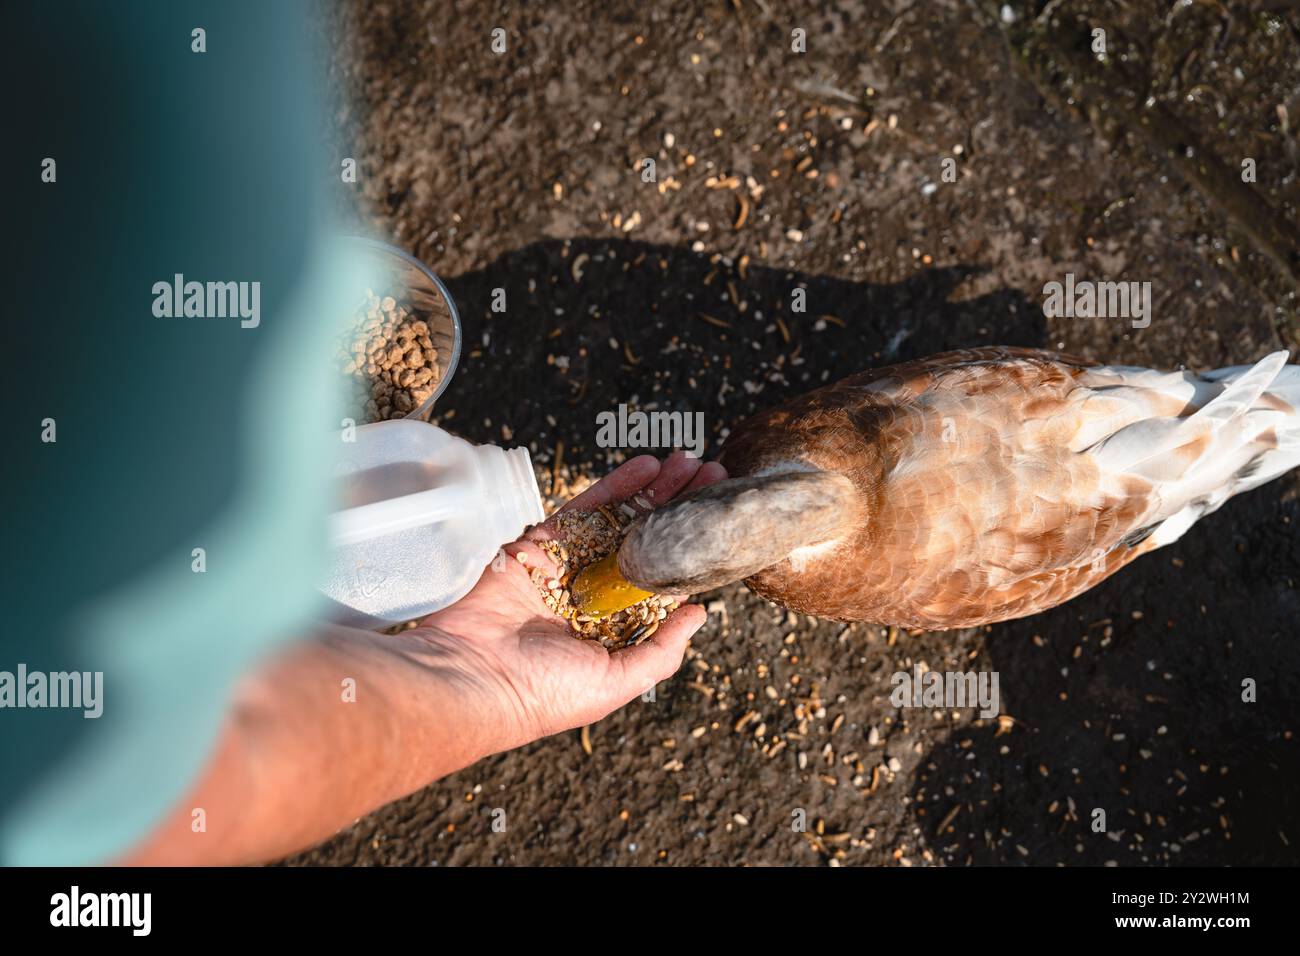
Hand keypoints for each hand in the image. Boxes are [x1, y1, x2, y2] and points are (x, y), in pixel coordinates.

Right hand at [408, 451, 726, 760]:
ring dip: (655, 490)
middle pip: (647, 541)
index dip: (690, 550)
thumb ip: (661, 650)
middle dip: (680, 509)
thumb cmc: (545, 691)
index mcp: (615, 627)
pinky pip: (584, 507)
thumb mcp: (618, 681)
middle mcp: (595, 592)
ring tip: (690, 462)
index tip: (719, 521)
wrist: (471, 674)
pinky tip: (647, 466)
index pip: (663, 579)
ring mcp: (568, 564)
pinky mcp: (541, 541)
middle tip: (715, 476)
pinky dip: (616, 485)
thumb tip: (700, 612)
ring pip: (619, 518)